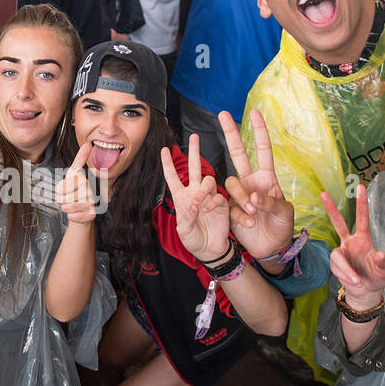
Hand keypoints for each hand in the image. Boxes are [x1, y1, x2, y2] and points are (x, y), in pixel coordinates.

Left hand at [57, 141, 101, 224]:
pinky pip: (72, 216)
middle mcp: (90, 190)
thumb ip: (79, 160)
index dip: (60, 189)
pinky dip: (71, 216)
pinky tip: (76, 213)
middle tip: (68, 199)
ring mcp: (92, 203)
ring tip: (71, 205)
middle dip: (62, 200)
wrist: (82, 210)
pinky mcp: (92, 215)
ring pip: (68, 207)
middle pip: (63, 197)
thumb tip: (88, 144)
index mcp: (83, 179)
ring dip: (65, 208)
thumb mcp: (73, 174)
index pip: (63, 185)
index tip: (64, 189)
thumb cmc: (75, 191)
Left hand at [161, 133, 231, 262]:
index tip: (164, 149)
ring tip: (201, 203)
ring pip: (208, 180)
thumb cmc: (193, 240)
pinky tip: (209, 209)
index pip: (172, 177)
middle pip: (194, 168)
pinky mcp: (221, 203)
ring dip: (204, 188)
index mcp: (181, 198)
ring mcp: (208, 197)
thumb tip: (193, 203)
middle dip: (194, 152)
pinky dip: (213, 201)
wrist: (210, 249)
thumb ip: (186, 217)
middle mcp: (194, 193)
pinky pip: (218, 195)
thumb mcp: (183, 231)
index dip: (168, 164)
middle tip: (195, 136)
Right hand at [220, 108, 295, 259]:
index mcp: (267, 178)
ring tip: (252, 212)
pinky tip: (248, 223)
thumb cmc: (282, 226)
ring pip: (232, 183)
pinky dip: (238, 214)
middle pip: (238, 153)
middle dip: (230, 133)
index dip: (259, 131)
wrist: (271, 247)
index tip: (254, 112)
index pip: (262, 150)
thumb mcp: (284, 212)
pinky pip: (229, 205)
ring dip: (241, 196)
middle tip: (221, 114)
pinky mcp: (231, 209)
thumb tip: (253, 197)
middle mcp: (251, 181)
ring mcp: (239, 194)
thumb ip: (269, 202)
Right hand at [321, 184, 384, 305]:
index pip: (362, 219)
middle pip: (338, 223)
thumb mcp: (384, 271)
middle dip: (331, 209)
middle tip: (323, 193)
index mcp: (363, 240)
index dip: (362, 204)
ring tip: (357, 280)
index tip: (361, 187)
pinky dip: (346, 276)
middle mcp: (350, 243)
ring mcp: (341, 254)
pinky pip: (338, 268)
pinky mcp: (336, 265)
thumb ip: (383, 263)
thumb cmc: (376, 277)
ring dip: (346, 270)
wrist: (365, 292)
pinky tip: (354, 281)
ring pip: (337, 257)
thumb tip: (380, 254)